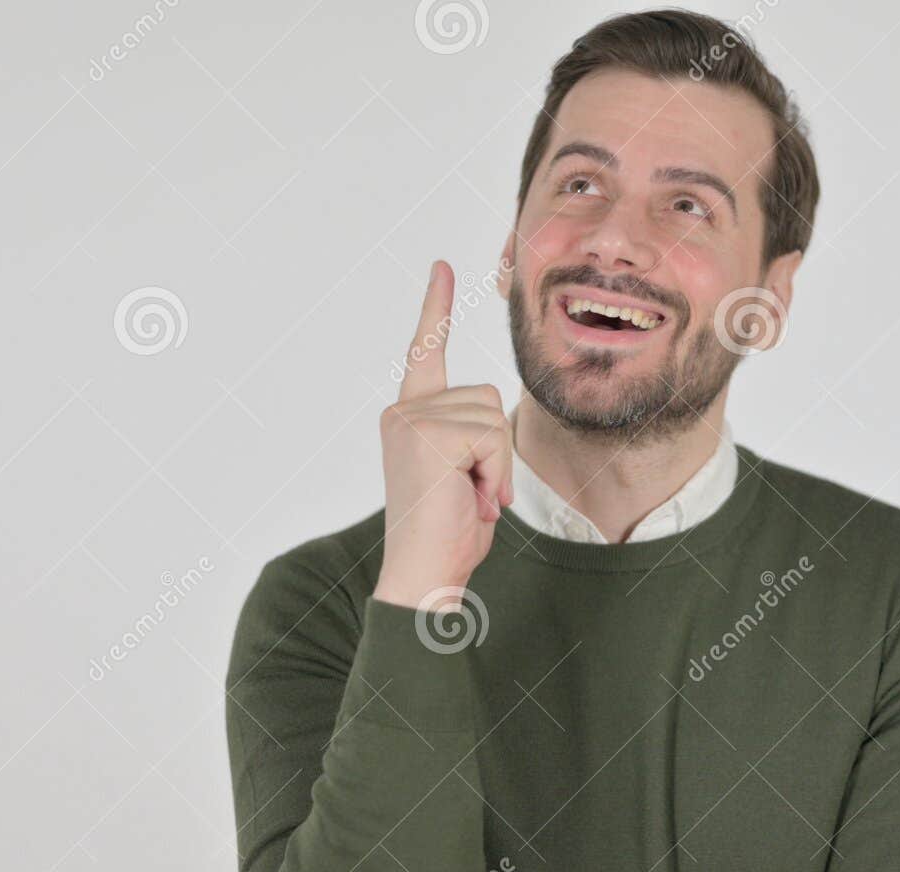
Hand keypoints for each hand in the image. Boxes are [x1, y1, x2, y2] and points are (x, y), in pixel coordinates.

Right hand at [373, 260, 513, 611]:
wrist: (425, 576)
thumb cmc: (450, 535)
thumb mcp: (466, 474)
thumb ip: (471, 439)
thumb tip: (491, 424)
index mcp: (410, 416)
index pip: (425, 352)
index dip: (435, 308)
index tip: (443, 267)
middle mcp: (403, 411)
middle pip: (488, 395)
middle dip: (496, 450)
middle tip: (470, 492)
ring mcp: (411, 420)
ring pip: (494, 416)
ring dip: (496, 465)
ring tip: (467, 497)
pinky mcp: (428, 435)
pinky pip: (493, 439)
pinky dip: (494, 474)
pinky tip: (469, 499)